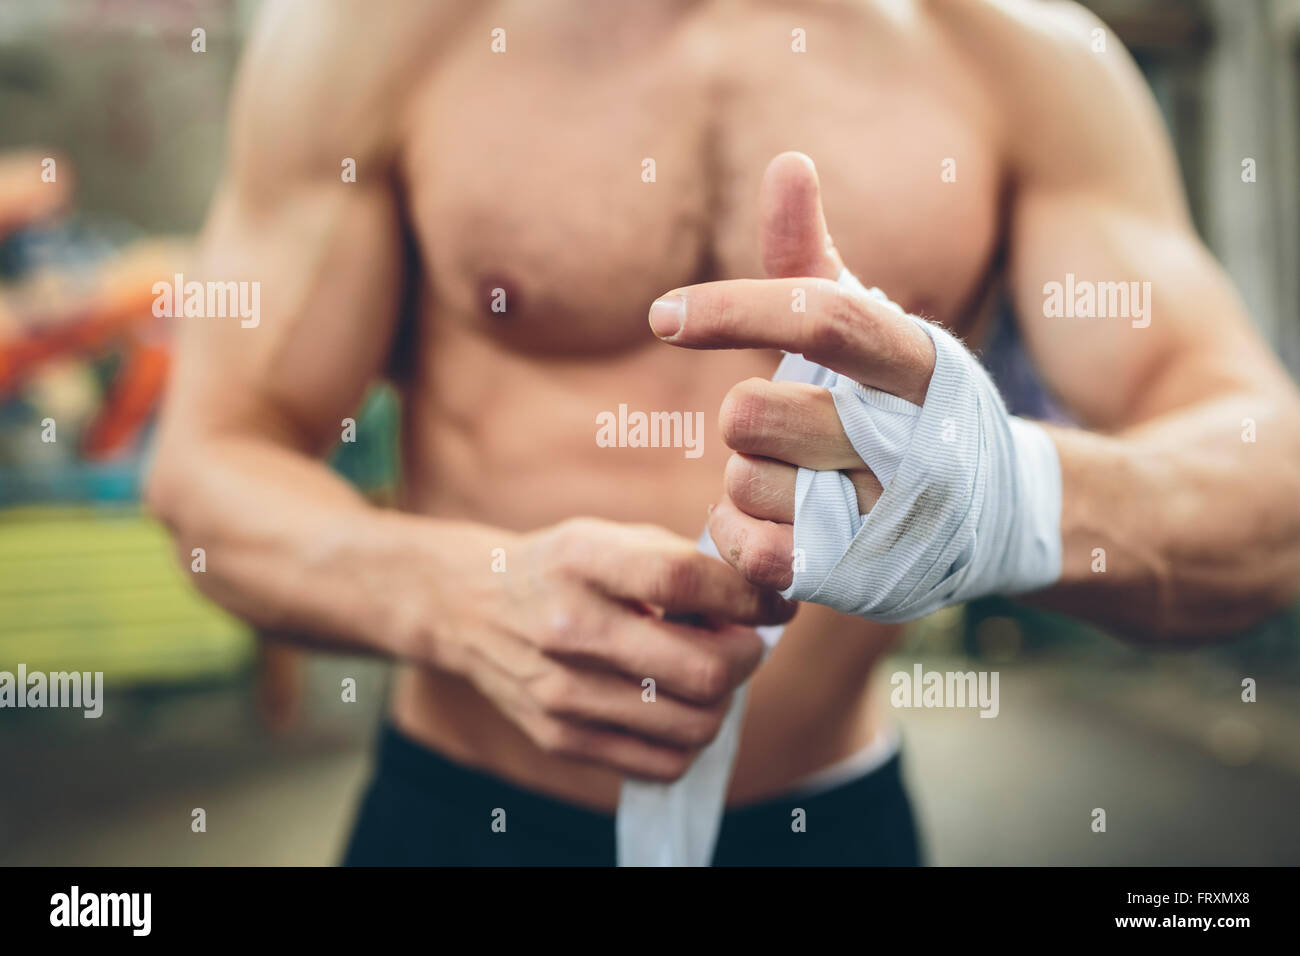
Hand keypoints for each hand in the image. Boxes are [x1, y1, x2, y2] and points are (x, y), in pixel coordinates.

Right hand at [428, 518, 795, 780]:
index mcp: (583, 561)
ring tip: (710, 674)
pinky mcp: (560, 738)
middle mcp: (569, 627)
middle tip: (745, 642)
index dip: (750, 596)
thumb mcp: (610, 537)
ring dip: (723, 701)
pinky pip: (661, 762)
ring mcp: (562, 691)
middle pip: (701, 668)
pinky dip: (689, 738)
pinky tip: (678, 706)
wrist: (471, 608)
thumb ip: (683, 563)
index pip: (685, 581)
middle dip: (747, 657)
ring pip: (692, 724)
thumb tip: (764, 606)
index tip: (777, 604)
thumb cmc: (561, 567)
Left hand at [648, 153, 1060, 619]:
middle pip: (755, 414)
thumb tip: (787, 161)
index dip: (736, 311)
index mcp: (915, 361)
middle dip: (745, 418)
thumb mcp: (868, 329)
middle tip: (779, 427)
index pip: (823, 319)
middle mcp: (910, 439)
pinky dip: (741, 534)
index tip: (661, 314)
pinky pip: (750, 551)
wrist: (990, 512)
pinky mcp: (859, 577)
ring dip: (748, 479)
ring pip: (744, 484)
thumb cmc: (900, 403)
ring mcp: (888, 515)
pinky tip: (776, 524)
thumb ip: (812, 259)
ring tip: (797, 479)